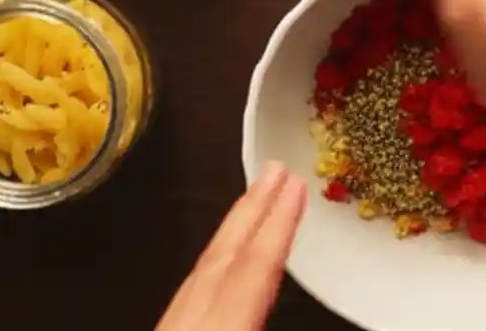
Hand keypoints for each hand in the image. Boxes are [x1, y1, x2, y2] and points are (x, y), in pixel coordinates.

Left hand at [157, 162, 306, 330]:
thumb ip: (276, 316)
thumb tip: (315, 307)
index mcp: (218, 327)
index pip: (252, 266)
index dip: (277, 222)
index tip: (295, 183)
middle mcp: (187, 322)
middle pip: (221, 256)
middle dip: (252, 209)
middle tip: (275, 170)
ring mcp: (170, 328)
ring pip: (200, 270)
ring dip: (232, 231)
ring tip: (254, 202)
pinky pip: (190, 288)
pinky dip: (212, 263)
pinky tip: (222, 261)